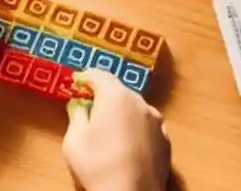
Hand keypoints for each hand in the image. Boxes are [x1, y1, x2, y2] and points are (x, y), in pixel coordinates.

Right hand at [63, 71, 170, 190]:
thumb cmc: (98, 165)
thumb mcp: (74, 140)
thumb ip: (76, 115)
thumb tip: (80, 106)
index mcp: (116, 96)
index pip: (100, 74)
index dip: (86, 77)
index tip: (77, 84)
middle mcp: (140, 103)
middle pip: (119, 91)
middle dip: (105, 97)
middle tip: (90, 110)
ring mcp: (157, 122)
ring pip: (136, 109)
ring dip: (123, 114)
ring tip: (110, 133)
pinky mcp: (166, 141)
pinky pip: (147, 127)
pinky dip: (137, 130)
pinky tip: (128, 147)